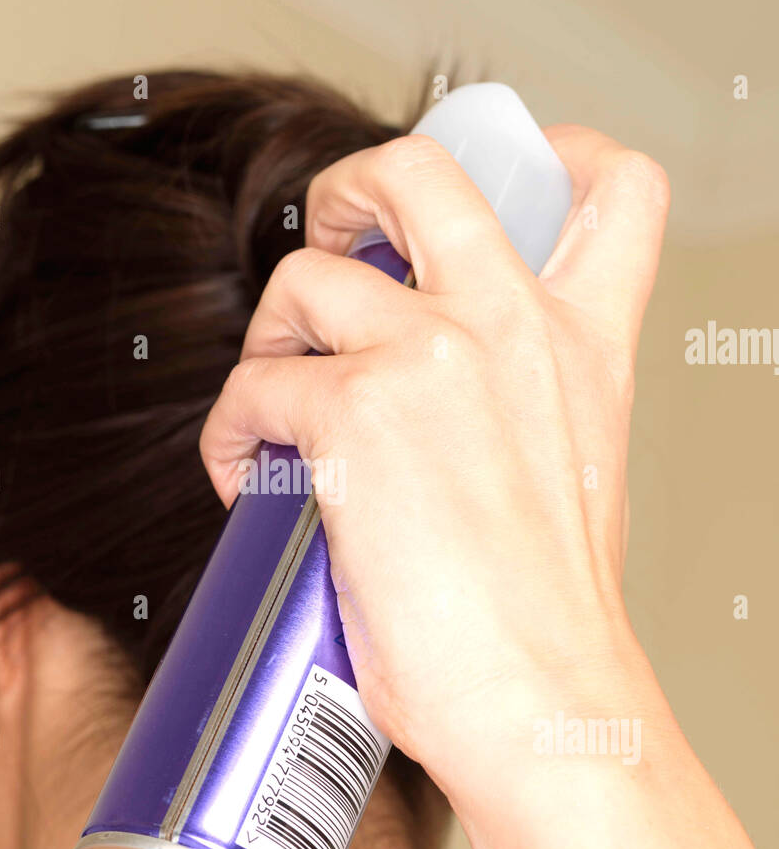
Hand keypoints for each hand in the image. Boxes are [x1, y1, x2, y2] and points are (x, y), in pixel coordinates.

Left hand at [200, 128, 670, 808]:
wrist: (537, 697)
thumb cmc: (545, 614)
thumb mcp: (574, 470)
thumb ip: (520, 398)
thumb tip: (431, 398)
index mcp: (582, 340)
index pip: (613, 188)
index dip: (554, 151)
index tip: (499, 177)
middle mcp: (511, 322)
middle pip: (418, 168)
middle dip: (349, 189)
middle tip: (332, 249)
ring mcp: (432, 355)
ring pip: (304, 278)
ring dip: (270, 343)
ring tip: (274, 419)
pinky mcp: (353, 412)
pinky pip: (255, 388)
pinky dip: (235, 434)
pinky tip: (255, 483)